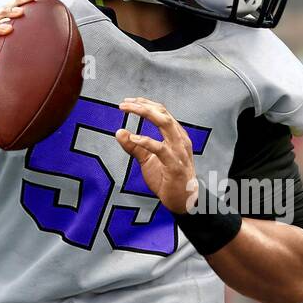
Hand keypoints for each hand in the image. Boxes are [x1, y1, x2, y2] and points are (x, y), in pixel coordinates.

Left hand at [116, 98, 198, 213]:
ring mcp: (179, 151)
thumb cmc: (168, 179)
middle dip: (143, 105)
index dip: (145, 103)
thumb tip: (119, 132)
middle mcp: (180, 140)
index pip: (162, 112)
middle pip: (163, 113)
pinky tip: (133, 137)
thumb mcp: (147, 160)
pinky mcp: (175, 165)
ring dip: (145, 114)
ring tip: (128, 110)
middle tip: (124, 104)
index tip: (128, 101)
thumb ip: (135, 147)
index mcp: (176, 136)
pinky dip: (146, 141)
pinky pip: (161, 149)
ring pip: (165, 124)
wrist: (183, 201)